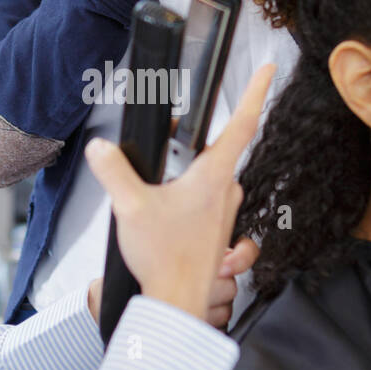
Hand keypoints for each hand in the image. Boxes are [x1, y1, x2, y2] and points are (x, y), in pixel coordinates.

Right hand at [84, 64, 275, 321]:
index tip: (269, 67)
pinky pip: (203, 198)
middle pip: (213, 147)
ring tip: (154, 186)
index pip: (243, 123)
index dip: (256, 91)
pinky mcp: (216, 228)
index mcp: (213, 176)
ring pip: (206, 174)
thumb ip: (113, 170)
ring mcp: (224, 211)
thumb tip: (101, 148)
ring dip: (184, 171)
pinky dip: (183, 194)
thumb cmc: (165, 258)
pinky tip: (160, 210)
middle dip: (188, 139)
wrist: (178, 302)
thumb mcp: (129, 206)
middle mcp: (226, 190)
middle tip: (165, 138)